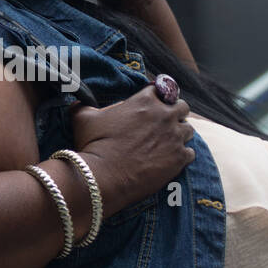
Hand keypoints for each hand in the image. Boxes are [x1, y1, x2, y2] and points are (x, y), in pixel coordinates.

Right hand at [68, 85, 194, 216]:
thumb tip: (77, 102)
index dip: (158, 96)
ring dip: (180, 134)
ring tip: (168, 143)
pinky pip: (190, 152)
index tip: (153, 104)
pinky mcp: (180, 158)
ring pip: (188, 129)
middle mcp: (164, 115)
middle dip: (174, 113)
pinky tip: (170, 160)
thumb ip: (83, 105)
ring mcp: (174, 137)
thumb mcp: (83, 118)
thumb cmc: (93, 146)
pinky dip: (182, 155)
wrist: (104, 178)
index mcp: (144, 100)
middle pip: (182, 106)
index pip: (162, 88)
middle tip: (163, 124)